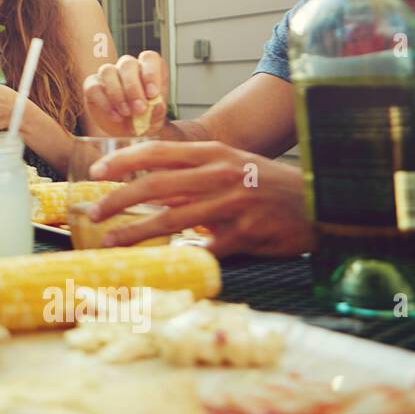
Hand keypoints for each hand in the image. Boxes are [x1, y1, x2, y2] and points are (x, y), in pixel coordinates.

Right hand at [83, 51, 167, 136]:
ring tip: (126, 113)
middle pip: (127, 64)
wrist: (127, 132)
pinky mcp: (92, 87)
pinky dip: (105, 104)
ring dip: (117, 94)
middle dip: (133, 87)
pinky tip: (116, 116)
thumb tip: (157, 104)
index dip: (151, 74)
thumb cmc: (144, 119)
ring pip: (107, 72)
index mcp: (148, 68)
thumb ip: (157, 111)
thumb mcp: (155, 119)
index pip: (149, 58)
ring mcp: (108, 75)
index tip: (153, 94)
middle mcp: (128, 68)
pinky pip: (94, 88)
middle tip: (139, 108)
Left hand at [85, 140, 311, 256]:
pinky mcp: (247, 233)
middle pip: (157, 185)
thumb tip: (148, 191)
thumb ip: (192, 176)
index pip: (158, 151)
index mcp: (214, 154)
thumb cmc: (267, 184)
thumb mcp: (231, 167)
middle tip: (94, 212)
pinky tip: (160, 261)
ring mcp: (235, 203)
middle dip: (119, 200)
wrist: (321, 202)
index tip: (97, 172)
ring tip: (110, 240)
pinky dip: (181, 256)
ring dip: (136, 232)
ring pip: (173, 218)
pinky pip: (206, 248)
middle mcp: (221, 174)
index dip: (123, 160)